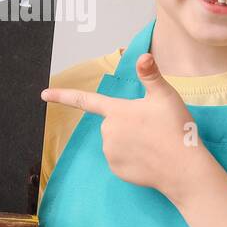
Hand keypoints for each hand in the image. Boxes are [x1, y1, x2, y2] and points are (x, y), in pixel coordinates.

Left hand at [41, 53, 201, 195]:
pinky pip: (120, 159)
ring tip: (152, 143)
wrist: (183, 169)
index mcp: (117, 111)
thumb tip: (143, 56)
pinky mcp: (116, 169)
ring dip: (130, 141)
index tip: (43, 95)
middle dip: (128, 123)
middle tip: (153, 128)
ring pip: (116, 141)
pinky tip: (148, 158)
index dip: (63, 96)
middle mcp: (108, 131)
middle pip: (112, 122)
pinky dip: (132, 158)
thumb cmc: (176, 129)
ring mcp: (110, 152)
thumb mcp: (165, 96)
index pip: (85, 100)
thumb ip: (150, 75)